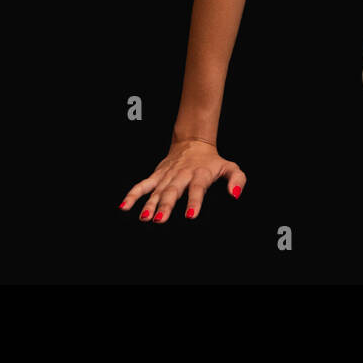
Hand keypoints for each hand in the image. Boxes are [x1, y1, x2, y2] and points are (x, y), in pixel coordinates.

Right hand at [119, 138, 245, 222]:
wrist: (193, 142)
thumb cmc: (212, 161)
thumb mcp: (230, 166)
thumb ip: (237, 179)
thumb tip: (235, 194)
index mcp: (200, 174)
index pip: (197, 188)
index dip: (194, 201)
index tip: (190, 215)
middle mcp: (182, 174)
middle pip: (173, 191)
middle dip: (166, 205)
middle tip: (160, 220)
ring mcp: (167, 175)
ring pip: (157, 190)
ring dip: (149, 203)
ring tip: (144, 217)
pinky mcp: (157, 175)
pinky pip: (143, 184)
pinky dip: (133, 194)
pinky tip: (125, 206)